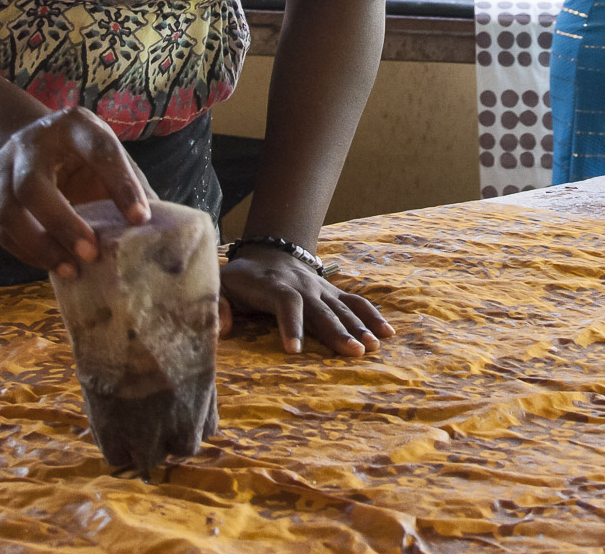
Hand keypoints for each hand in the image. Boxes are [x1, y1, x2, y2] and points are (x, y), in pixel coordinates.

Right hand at [0, 106, 156, 278]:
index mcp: (75, 126)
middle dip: (62, 223)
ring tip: (72, 269)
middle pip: (32, 184)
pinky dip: (25, 253)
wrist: (33, 142)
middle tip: (91, 253)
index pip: (100, 151)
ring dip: (40, 245)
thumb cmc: (84, 156)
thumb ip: (132, 187)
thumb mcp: (109, 157)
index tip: (141, 219)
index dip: (121, 185)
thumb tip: (165, 232)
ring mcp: (2, 168)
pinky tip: (52, 266)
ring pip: (8, 210)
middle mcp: (32, 142)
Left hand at [221, 246, 394, 356]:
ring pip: (341, 307)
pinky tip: (386, 333)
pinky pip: (355, 302)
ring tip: (371, 347)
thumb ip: (218, 305)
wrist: (266, 251)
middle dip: (337, 331)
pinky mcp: (332, 292)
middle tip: (353, 352)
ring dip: (358, 327)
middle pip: (321, 309)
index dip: (290, 324)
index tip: (293, 351)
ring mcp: (320, 288)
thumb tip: (219, 327)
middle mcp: (301, 286)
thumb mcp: (220, 286)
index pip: (286, 302)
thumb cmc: (239, 278)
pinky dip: (372, 316)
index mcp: (272, 287)